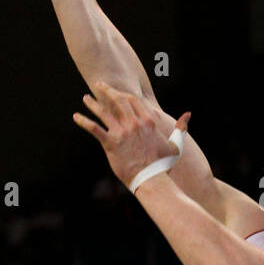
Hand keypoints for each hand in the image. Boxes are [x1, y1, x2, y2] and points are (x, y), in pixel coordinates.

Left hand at [73, 82, 188, 188]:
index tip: (117, 92)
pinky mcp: (111, 143)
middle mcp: (134, 123)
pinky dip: (84, 122)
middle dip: (108, 91)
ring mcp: (122, 132)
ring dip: (93, 104)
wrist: (152, 179)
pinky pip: (94, 129)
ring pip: (104, 112)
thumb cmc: (163, 164)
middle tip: (99, 86)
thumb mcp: (175, 144)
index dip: (124, 94)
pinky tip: (76, 117)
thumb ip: (180, 128)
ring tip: (85, 98)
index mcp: (147, 121)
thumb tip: (188, 115)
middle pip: (118, 100)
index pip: (134, 101)